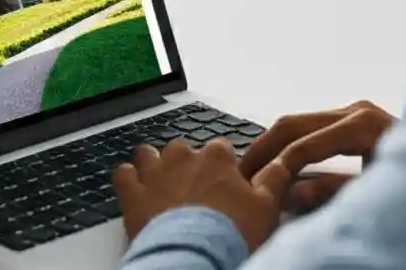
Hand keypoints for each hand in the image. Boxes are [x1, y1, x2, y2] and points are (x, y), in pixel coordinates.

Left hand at [112, 139, 284, 249]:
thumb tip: (282, 163)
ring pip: (148, 154)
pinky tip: (135, 190)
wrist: (196, 256)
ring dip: (153, 166)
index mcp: (217, 158)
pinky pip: (123, 173)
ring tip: (162, 187)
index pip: (220, 149)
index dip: (221, 168)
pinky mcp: (132, 191)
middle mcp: (184, 157)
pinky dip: (128, 179)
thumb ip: (274, 180)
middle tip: (193, 192)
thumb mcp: (266, 207)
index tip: (223, 185)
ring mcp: (155, 172)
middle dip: (185, 165)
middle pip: (183, 150)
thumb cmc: (232, 234)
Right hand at [238, 100, 395, 213]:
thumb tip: (290, 193)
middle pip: (291, 122)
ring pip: (296, 121)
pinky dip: (288, 142)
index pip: (305, 144)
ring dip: (271, 144)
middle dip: (262, 149)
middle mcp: (357, 110)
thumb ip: (330, 193)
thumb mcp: (375, 193)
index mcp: (364, 125)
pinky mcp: (353, 117)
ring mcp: (355, 110)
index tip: (255, 187)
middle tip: (237, 173)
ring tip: (249, 169)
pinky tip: (274, 162)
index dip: (276, 167)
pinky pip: (310, 125)